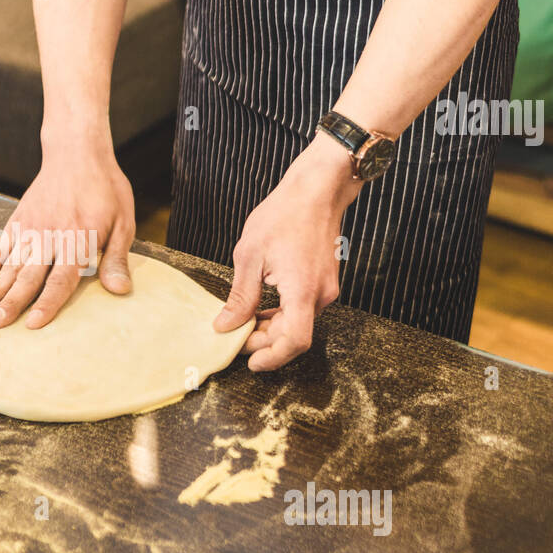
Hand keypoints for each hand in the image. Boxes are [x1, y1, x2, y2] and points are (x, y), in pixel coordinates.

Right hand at [0, 136, 134, 329]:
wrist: (77, 153)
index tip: (32, 324)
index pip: (60, 279)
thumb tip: (119, 290)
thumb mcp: (123, 222)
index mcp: (77, 240)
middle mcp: (50, 237)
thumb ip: (116, 258)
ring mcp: (31, 228)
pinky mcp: (19, 221)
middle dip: (10, 302)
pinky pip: (0, 247)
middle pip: (28, 276)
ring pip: (10, 264)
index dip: (46, 303)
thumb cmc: (104, 189)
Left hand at [215, 132, 361, 369]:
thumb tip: (225, 326)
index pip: (295, 341)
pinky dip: (282, 316)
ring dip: (272, 330)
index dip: (273, 358)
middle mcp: (321, 295)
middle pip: (294, 336)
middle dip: (264, 344)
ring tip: (243, 324)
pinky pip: (303, 309)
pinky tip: (261, 309)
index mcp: (302, 290)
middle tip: (235, 339)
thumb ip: (240, 297)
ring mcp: (326, 289)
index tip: (251, 363)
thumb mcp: (250, 256)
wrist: (317, 190)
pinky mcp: (325, 282)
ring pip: (298, 324)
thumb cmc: (284, 215)